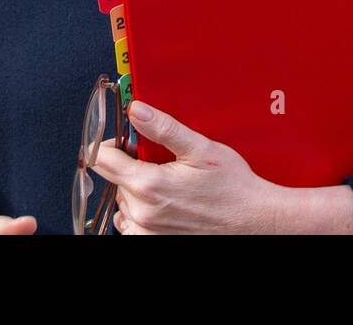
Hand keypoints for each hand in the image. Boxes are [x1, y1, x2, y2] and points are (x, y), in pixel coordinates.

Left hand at [92, 100, 292, 234]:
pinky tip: (163, 202)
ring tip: (166, 182)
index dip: (110, 144)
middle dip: (130, 165)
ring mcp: (146, 232)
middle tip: (158, 160)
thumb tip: (136, 110)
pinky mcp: (152, 243)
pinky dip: (140, 210)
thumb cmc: (231, 186)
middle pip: (114, 179)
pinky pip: (130, 223)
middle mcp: (142, 213)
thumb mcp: (200, 148)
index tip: (124, 140)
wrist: (251, 220)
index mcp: (149, 185)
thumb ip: (163, 127)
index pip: (102, 160)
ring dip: (135, 188)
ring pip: (122, 201)